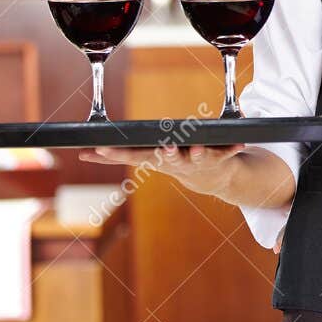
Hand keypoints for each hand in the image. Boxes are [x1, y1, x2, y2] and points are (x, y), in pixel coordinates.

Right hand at [79, 143, 245, 199]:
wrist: (212, 178)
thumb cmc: (173, 160)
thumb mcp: (145, 157)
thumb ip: (117, 154)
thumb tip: (81, 152)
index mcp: (157, 159)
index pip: (133, 156)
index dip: (117, 155)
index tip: (101, 149)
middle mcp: (177, 162)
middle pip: (169, 158)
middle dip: (167, 154)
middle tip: (165, 149)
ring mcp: (199, 161)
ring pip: (198, 156)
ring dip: (198, 153)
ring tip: (198, 149)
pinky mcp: (220, 157)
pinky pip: (228, 151)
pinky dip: (233, 148)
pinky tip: (240, 143)